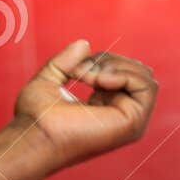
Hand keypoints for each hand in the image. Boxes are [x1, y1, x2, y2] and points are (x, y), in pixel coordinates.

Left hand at [11, 39, 157, 170]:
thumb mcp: (49, 78)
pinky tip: (99, 81)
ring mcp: (129, 122)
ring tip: (89, 76)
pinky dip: (123, 75)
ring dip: (114, 66)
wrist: (33, 135)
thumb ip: (66, 61)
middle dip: (109, 61)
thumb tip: (84, 43)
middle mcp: (121, 115)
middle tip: (81, 70)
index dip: (99, 61)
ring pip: (144, 77)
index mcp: (105, 106)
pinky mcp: (133, 124)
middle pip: (135, 71)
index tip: (73, 70)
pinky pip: (147, 87)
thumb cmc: (35, 115)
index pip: (121, 72)